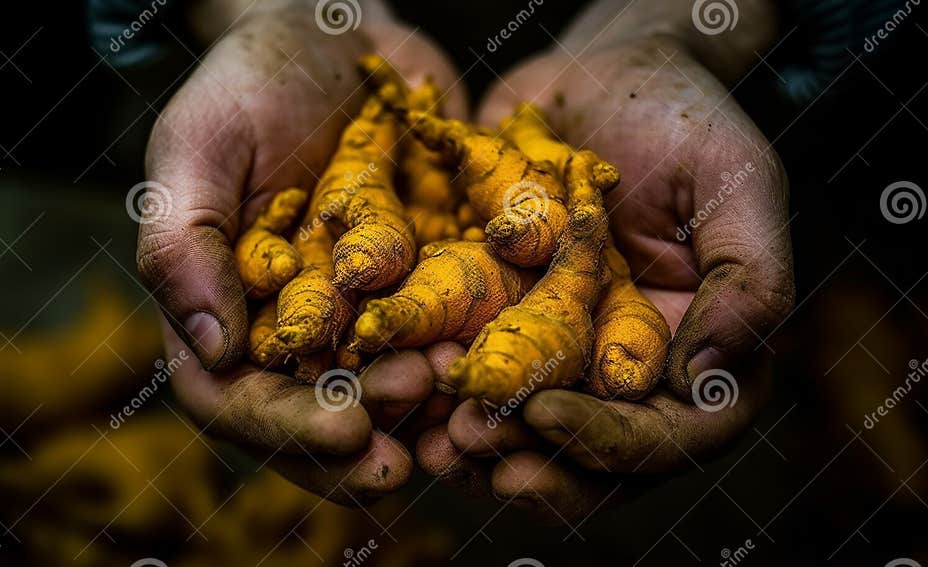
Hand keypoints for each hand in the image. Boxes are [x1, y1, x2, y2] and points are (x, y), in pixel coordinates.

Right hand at [137, 1, 465, 503]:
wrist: (338, 42)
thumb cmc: (251, 85)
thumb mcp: (200, 146)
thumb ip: (186, 242)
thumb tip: (212, 348)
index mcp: (223, 311)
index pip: (233, 400)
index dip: (286, 429)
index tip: (347, 429)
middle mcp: (289, 330)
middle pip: (314, 415)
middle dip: (365, 430)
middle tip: (412, 422)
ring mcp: (358, 316)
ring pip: (383, 393)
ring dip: (421, 411)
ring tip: (459, 391)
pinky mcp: (418, 290)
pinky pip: (440, 341)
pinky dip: (466, 361)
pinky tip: (496, 362)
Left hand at [418, 25, 793, 520]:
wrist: (596, 76)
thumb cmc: (679, 120)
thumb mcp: (734, 183)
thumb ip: (746, 280)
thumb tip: (706, 379)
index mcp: (697, 355)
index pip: (669, 434)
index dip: (612, 444)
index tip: (547, 416)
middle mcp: (630, 372)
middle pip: (591, 455)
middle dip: (533, 459)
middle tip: (476, 443)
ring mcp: (565, 356)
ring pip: (527, 436)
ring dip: (480, 448)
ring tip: (434, 440)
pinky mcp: (507, 332)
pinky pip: (476, 384)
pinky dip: (442, 402)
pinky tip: (407, 405)